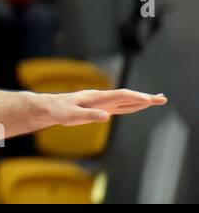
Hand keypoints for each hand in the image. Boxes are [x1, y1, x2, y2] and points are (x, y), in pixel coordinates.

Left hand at [42, 89, 166, 127]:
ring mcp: (101, 102)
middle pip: (127, 96)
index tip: (150, 99)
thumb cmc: (59, 111)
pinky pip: (119, 106)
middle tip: (163, 98)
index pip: (120, 96)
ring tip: (157, 99)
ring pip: (125, 100)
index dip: (135, 97)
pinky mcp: (100, 106)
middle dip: (145, 98)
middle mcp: (101, 98)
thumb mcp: (72, 116)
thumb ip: (89, 115)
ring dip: (141, 100)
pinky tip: (138, 104)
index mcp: (96, 98)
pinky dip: (131, 105)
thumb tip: (106, 116)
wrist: (49, 107)